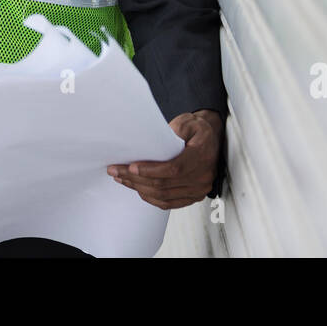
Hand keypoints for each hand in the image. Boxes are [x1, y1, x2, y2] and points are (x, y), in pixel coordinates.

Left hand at [107, 109, 223, 208]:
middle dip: (136, 179)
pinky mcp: (193, 196)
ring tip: (122, 179)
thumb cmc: (196, 130)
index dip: (151, 170)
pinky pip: (169, 203)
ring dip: (139, 188)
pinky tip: (138, 188)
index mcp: (201, 155)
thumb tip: (147, 144)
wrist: (210, 138)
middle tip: (117, 171)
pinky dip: (151, 198)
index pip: (174, 168)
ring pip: (164, 196)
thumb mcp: (186, 121)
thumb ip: (171, 132)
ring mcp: (199, 189)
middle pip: (164, 184)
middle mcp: (203, 175)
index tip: (132, 167)